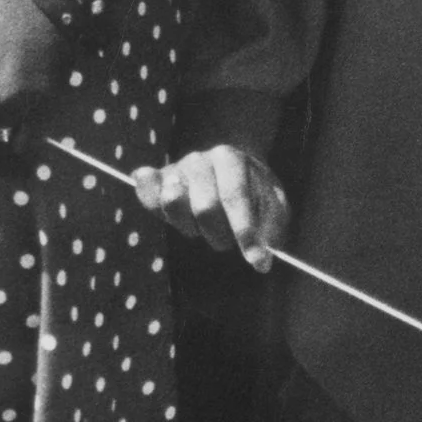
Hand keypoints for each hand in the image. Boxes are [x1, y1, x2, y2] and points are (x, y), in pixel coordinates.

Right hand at [131, 144, 287, 270]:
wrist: (232, 168)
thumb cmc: (255, 191)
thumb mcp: (275, 204)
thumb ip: (271, 228)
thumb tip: (261, 259)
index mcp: (229, 158)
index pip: (233, 198)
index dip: (245, 232)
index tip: (257, 262)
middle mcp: (199, 158)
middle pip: (204, 207)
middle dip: (220, 235)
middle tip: (227, 239)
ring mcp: (175, 167)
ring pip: (173, 203)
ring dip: (192, 227)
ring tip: (204, 227)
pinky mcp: (157, 180)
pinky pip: (146, 191)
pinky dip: (150, 201)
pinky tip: (166, 210)